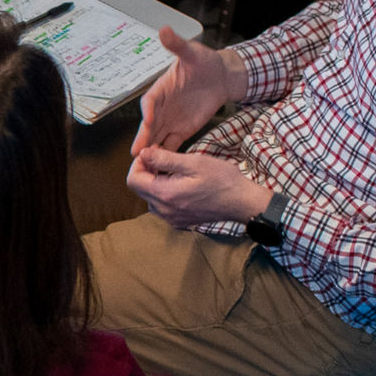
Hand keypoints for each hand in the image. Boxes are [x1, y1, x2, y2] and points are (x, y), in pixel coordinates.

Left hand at [127, 148, 272, 229]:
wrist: (242, 202)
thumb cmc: (221, 180)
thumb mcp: (193, 162)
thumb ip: (164, 159)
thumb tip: (143, 153)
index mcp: (165, 194)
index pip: (133, 180)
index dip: (138, 164)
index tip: (151, 154)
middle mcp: (164, 210)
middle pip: (139, 189)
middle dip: (146, 171)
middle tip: (162, 158)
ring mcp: (171, 218)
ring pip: (149, 198)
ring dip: (154, 182)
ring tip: (172, 170)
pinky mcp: (179, 221)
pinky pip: (161, 206)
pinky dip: (164, 193)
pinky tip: (179, 183)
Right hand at [130, 28, 246, 155]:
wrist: (220, 77)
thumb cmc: (204, 61)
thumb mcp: (192, 52)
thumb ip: (177, 45)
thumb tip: (164, 30)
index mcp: (161, 88)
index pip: (150, 101)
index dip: (148, 111)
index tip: (147, 120)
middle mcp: (162, 107)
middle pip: (149, 125)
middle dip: (144, 139)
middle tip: (136, 154)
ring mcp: (170, 121)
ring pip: (156, 138)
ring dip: (151, 152)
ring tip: (145, 167)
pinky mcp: (181, 130)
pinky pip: (170, 144)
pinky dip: (165, 156)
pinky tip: (160, 169)